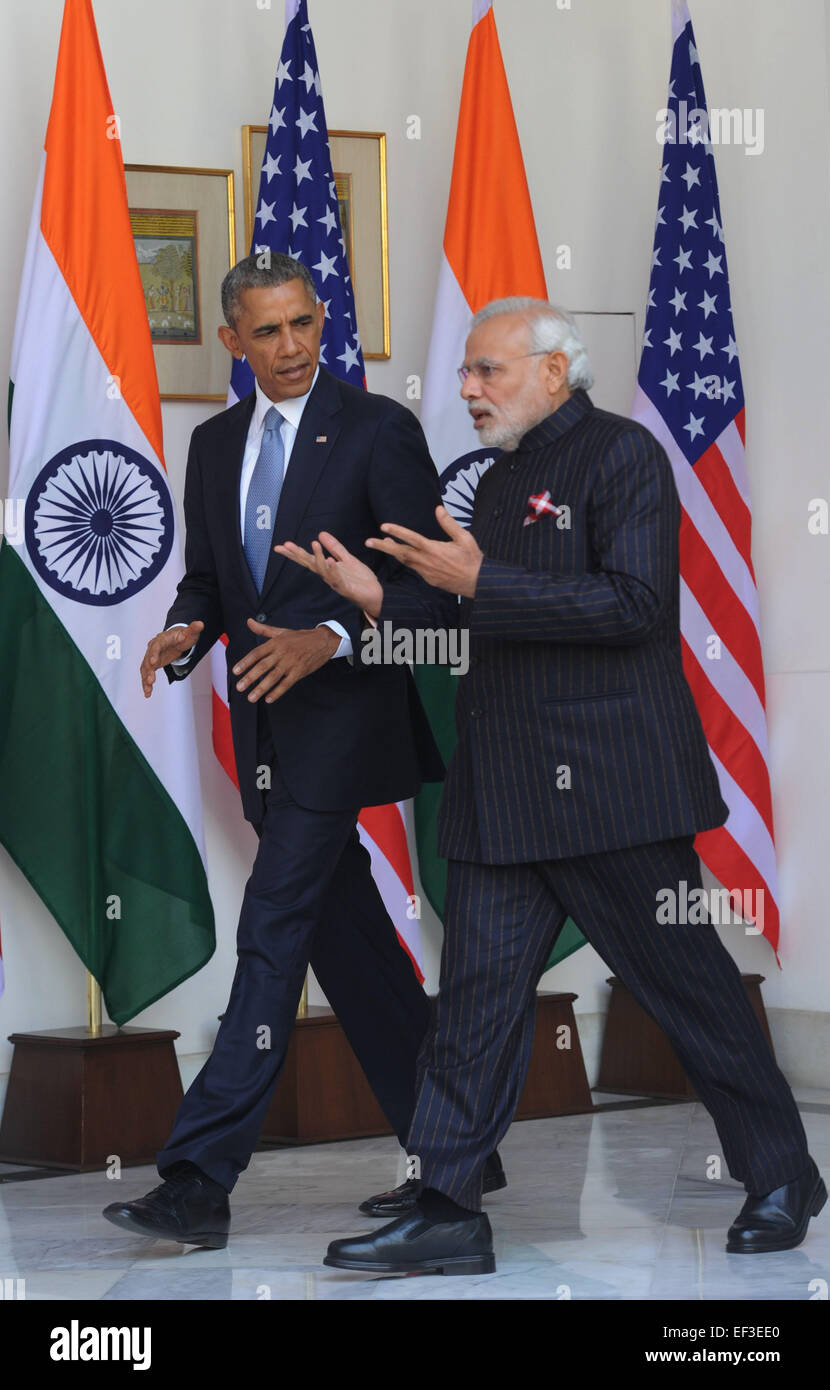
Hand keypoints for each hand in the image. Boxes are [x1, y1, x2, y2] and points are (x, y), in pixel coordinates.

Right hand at [141, 621, 204, 697]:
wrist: (177, 639)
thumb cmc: (183, 635)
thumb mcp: (189, 633)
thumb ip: (193, 629)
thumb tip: (200, 624)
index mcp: (161, 640)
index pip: (156, 646)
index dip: (153, 654)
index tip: (152, 662)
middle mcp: (153, 648)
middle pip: (147, 659)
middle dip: (148, 670)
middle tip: (150, 680)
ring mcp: (151, 657)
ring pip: (145, 669)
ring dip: (146, 679)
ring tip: (147, 690)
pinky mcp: (152, 665)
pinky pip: (147, 674)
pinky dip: (147, 684)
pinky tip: (148, 693)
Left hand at [232, 619, 339, 702]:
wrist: (323, 641)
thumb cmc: (300, 637)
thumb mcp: (281, 631)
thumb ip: (263, 629)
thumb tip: (248, 621)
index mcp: (275, 643)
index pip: (257, 653)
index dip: (245, 662)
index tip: (235, 671)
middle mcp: (282, 652)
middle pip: (263, 666)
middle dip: (250, 678)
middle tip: (239, 687)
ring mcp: (291, 663)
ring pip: (273, 677)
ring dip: (261, 688)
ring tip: (251, 697)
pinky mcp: (300, 671)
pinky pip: (287, 683)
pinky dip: (278, 692)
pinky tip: (269, 699)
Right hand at [273, 532, 383, 617]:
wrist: (376, 595)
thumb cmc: (360, 580)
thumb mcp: (347, 559)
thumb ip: (334, 547)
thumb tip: (320, 534)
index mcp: (327, 568)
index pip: (308, 559)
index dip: (295, 552)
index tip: (281, 545)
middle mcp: (328, 576)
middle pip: (309, 564)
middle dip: (297, 555)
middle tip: (285, 546)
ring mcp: (336, 583)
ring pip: (323, 570)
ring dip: (318, 557)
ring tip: (314, 544)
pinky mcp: (347, 589)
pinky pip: (338, 579)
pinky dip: (334, 570)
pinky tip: (331, 561)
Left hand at [365, 505, 482, 596]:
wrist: (478, 583)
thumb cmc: (472, 559)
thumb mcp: (464, 538)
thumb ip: (449, 524)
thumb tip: (438, 509)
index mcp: (435, 549)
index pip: (411, 539)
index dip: (397, 532)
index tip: (384, 526)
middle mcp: (427, 561)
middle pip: (400, 553)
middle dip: (383, 547)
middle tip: (368, 542)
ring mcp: (426, 572)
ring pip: (405, 561)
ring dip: (392, 552)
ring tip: (381, 543)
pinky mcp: (429, 579)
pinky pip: (413, 568)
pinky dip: (405, 560)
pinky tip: (402, 554)